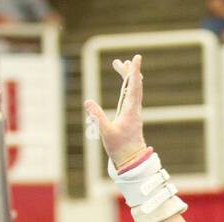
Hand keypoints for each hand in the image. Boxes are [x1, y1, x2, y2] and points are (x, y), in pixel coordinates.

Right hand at [83, 53, 146, 167]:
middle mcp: (134, 110)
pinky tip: (124, 85)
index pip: (134, 87)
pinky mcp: (131, 118)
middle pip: (134, 86)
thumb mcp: (106, 132)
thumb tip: (87, 101)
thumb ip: (97, 116)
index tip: (136, 58)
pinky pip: (131, 98)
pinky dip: (127, 87)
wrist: (132, 162)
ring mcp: (134, 114)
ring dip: (128, 78)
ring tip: (119, 66)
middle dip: (128, 72)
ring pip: (133, 91)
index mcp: (131, 111)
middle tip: (119, 61)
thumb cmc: (120, 149)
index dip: (134, 72)